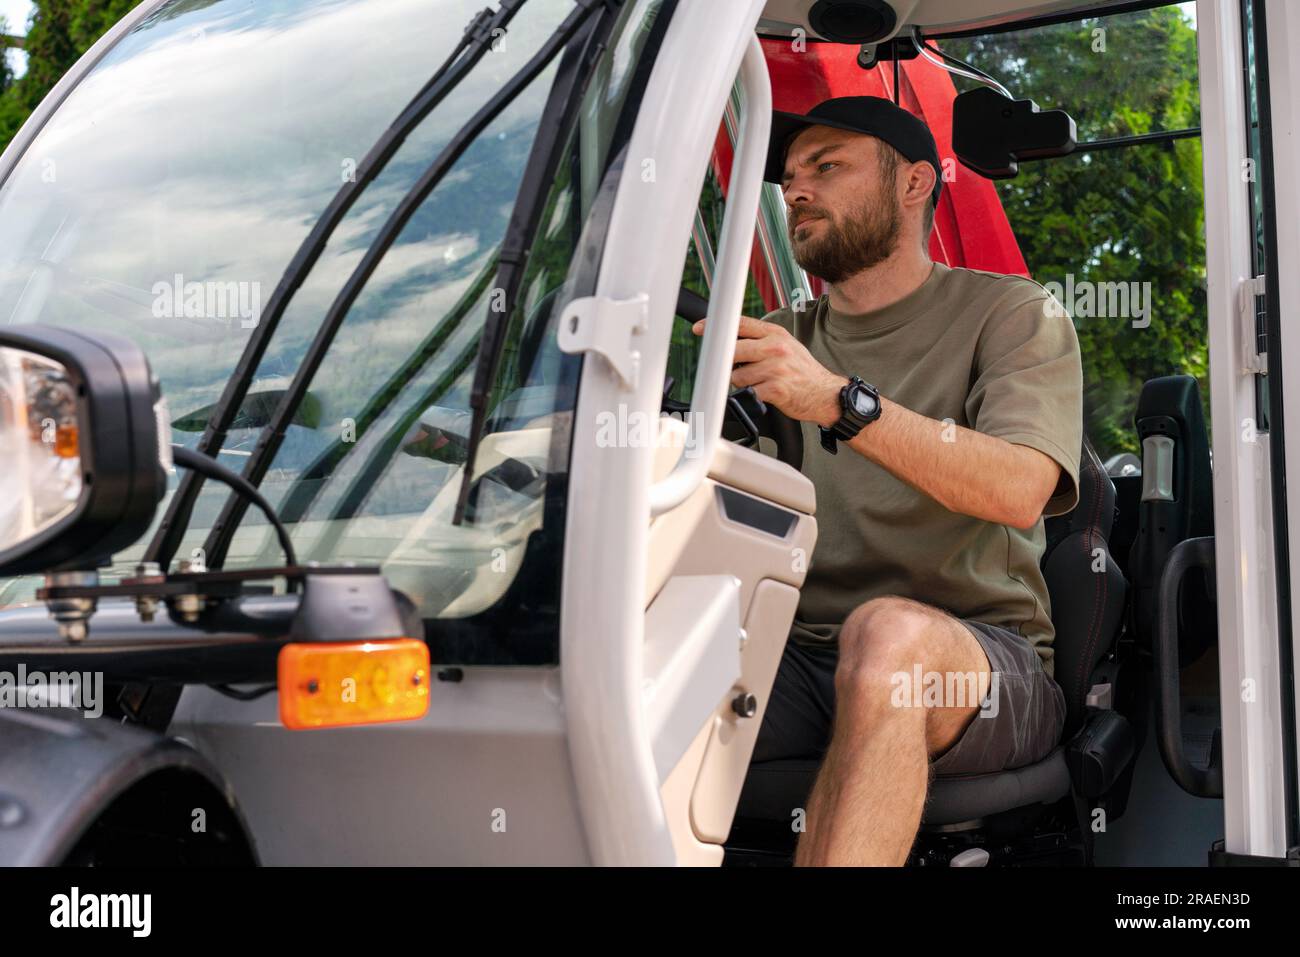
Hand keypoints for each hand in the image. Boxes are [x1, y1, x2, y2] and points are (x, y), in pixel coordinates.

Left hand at [693, 316, 845, 426]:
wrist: (825, 393)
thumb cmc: (803, 371)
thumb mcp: (786, 346)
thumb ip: (761, 341)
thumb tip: (731, 342)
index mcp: (776, 335)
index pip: (741, 324)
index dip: (717, 326)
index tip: (701, 328)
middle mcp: (775, 348)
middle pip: (734, 350)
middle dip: (728, 362)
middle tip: (732, 368)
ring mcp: (775, 368)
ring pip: (737, 375)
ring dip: (742, 382)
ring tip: (759, 383)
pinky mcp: (775, 389)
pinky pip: (749, 392)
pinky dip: (751, 396)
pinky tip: (764, 394)